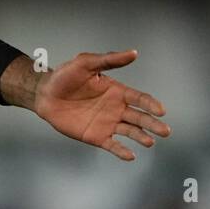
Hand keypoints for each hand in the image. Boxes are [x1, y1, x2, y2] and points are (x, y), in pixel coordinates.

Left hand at [35, 50, 169, 160]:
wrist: (44, 94)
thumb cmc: (65, 77)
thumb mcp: (86, 63)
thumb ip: (109, 60)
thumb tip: (133, 53)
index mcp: (117, 92)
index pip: (140, 98)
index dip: (151, 104)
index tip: (161, 110)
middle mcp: (117, 109)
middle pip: (140, 117)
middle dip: (153, 124)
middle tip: (165, 131)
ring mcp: (107, 123)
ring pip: (130, 132)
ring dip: (141, 137)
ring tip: (149, 141)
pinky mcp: (96, 136)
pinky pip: (112, 145)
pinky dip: (122, 151)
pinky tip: (130, 155)